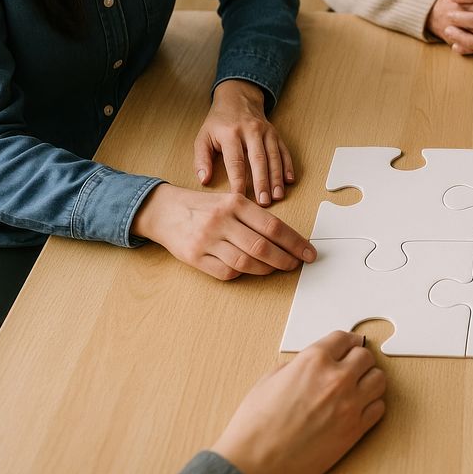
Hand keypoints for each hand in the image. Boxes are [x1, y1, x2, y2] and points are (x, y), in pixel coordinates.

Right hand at [132, 184, 315, 280]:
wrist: (164, 210)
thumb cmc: (204, 207)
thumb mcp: (230, 200)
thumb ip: (255, 217)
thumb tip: (288, 238)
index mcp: (235, 203)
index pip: (273, 226)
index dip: (295, 243)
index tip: (308, 252)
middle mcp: (221, 221)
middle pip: (262, 247)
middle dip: (285, 259)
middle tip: (295, 264)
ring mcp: (207, 240)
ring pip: (246, 262)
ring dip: (266, 268)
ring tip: (275, 267)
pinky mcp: (195, 258)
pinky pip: (227, 272)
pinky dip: (242, 273)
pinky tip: (249, 269)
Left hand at [194, 79, 294, 206]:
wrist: (237, 98)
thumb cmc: (218, 123)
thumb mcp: (203, 137)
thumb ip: (201, 159)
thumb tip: (204, 180)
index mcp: (230, 133)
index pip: (235, 161)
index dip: (237, 180)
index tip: (238, 197)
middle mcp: (250, 131)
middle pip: (258, 159)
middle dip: (262, 182)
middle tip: (263, 202)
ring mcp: (266, 132)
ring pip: (273, 157)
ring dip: (276, 178)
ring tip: (278, 196)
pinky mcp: (275, 134)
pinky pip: (283, 151)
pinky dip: (288, 166)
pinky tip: (289, 181)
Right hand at [212, 331, 386, 473]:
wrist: (255, 464)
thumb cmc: (256, 427)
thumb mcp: (270, 380)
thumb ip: (297, 366)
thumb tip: (311, 366)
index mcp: (313, 361)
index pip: (343, 338)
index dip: (348, 341)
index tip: (351, 344)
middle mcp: (335, 379)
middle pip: (365, 356)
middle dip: (359, 359)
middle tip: (354, 365)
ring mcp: (349, 404)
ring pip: (379, 379)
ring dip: (369, 380)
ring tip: (359, 385)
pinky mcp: (355, 429)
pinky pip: (379, 408)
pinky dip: (372, 404)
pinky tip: (360, 407)